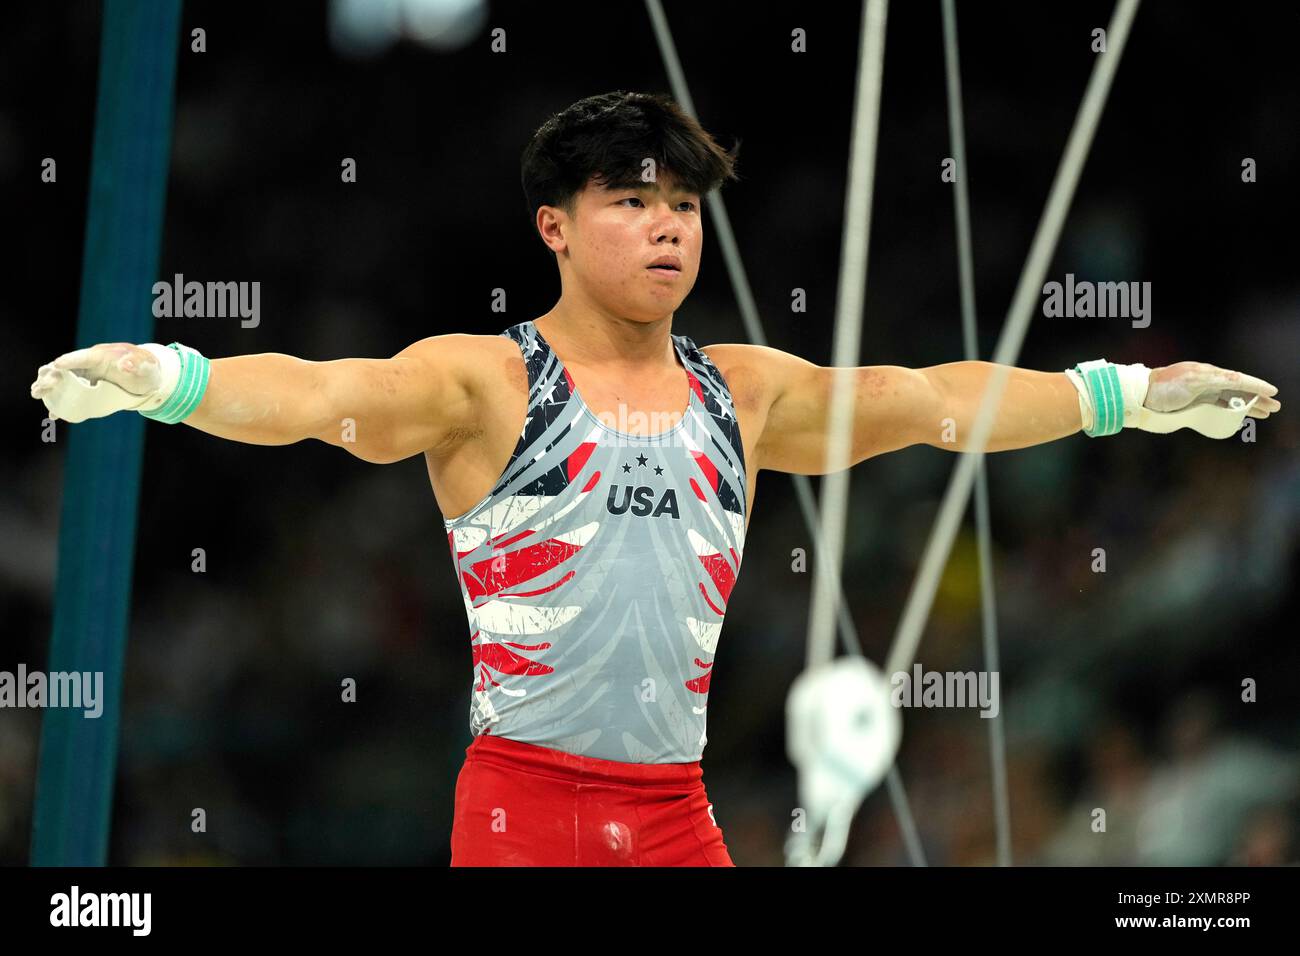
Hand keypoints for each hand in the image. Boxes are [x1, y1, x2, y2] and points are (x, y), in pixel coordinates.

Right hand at [31, 342, 162, 421]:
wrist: (147, 378)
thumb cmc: (145, 367)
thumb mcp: (145, 365)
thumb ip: (136, 364)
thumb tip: (126, 365)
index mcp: (101, 355)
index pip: (83, 357)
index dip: (70, 361)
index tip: (57, 366)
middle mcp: (89, 365)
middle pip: (64, 368)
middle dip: (51, 374)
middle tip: (43, 384)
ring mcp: (86, 377)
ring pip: (62, 381)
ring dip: (48, 386)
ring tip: (37, 393)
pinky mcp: (87, 390)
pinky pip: (70, 396)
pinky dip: (61, 404)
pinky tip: (53, 414)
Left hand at [1145, 361, 1279, 419]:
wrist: (1140, 395)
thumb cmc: (1164, 387)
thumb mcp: (1192, 381)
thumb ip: (1214, 380)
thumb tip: (1236, 380)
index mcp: (1208, 373)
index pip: (1238, 379)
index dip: (1256, 386)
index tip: (1272, 392)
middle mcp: (1207, 382)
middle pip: (1238, 391)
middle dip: (1258, 399)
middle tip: (1275, 408)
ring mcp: (1201, 393)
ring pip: (1231, 400)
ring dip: (1248, 406)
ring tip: (1264, 413)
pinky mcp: (1194, 404)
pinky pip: (1219, 407)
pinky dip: (1233, 411)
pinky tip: (1240, 416)